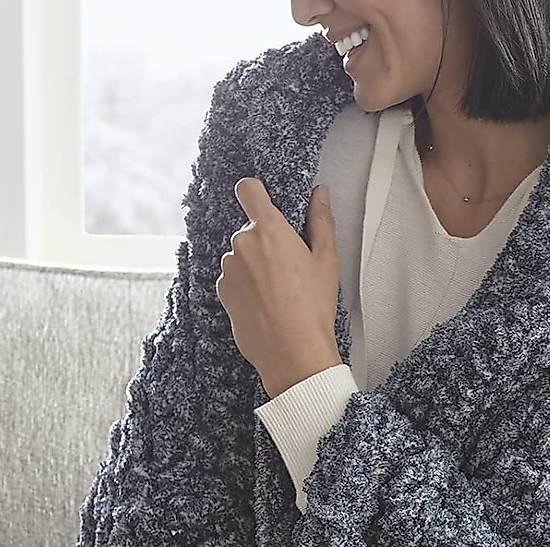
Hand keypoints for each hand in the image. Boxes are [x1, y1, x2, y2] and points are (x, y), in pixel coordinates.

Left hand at [215, 179, 342, 398]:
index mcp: (268, 230)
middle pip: (249, 230)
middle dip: (265, 243)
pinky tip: (265, 304)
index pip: (248, 189)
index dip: (256, 191)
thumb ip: (320, 220)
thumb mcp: (326, 261)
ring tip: (277, 292)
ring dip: (254, 266)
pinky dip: (246, 287)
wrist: (293, 353)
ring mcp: (228, 269)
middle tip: (288, 268)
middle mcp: (241, 244)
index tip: (264, 201)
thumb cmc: (312, 309)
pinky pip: (233, 279)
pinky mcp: (222, 292)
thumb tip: (320, 195)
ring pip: (240, 256)